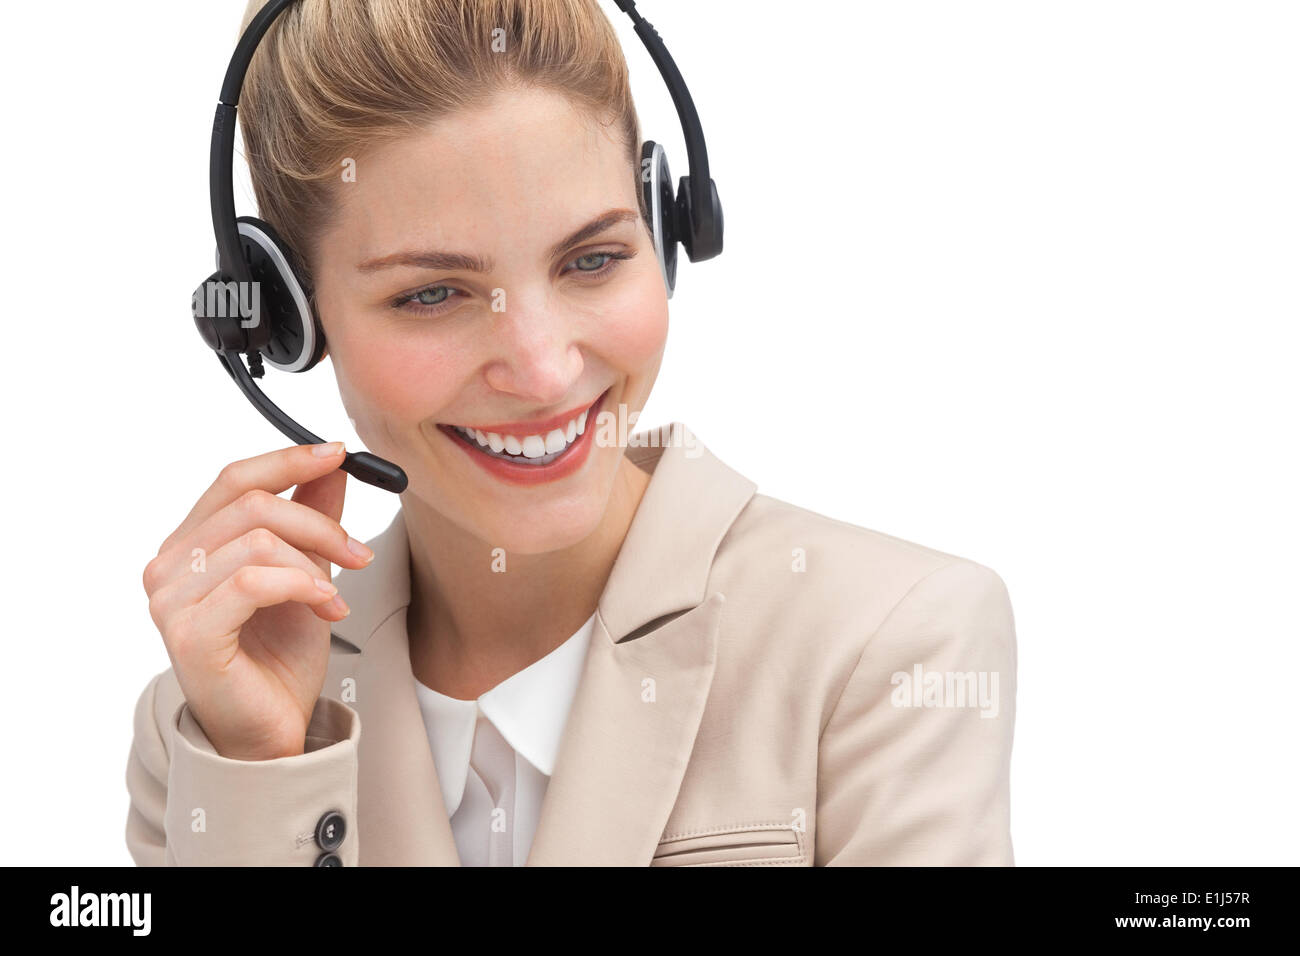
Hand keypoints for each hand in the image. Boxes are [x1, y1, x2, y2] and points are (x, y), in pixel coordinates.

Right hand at [141, 442, 374, 760]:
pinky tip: (325, 606)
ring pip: (256, 540)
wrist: (272, 728)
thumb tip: (331, 462)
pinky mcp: (188, 633)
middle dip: (318, 522)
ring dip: (315, 564)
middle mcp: (168, 566)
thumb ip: (310, 516)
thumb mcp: (306, 571)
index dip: (288, 460)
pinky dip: (300, 586)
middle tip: (358, 552)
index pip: (234, 480)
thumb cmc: (280, 655)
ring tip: (337, 596)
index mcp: (190, 544)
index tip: (338, 454)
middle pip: (252, 504)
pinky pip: (252, 581)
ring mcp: (170, 600)